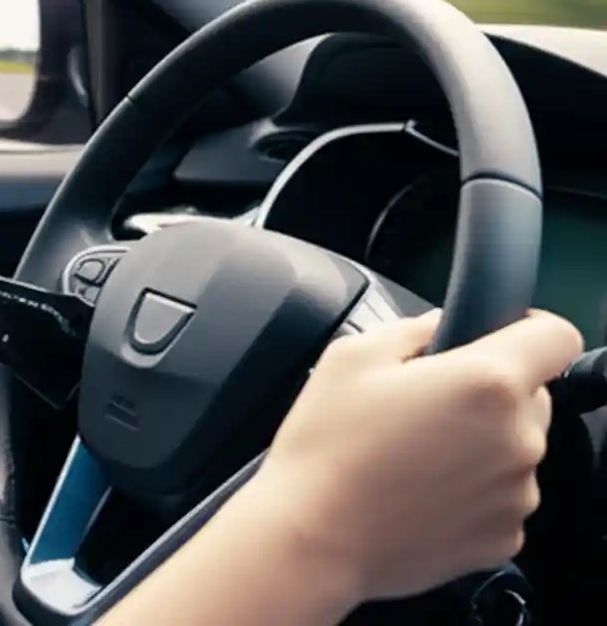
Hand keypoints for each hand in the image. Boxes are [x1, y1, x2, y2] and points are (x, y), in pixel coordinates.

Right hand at [257, 309, 582, 601]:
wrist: (312, 541)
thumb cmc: (325, 448)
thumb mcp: (351, 358)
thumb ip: (411, 329)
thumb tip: (439, 328)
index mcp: (487, 382)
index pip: (556, 337)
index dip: (528, 328)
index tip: (496, 338)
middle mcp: (517, 439)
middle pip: (531, 396)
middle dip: (489, 392)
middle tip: (424, 407)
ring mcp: (515, 494)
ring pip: (514, 449)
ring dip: (480, 445)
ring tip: (413, 457)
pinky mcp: (502, 537)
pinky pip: (500, 498)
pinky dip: (471, 492)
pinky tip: (419, 494)